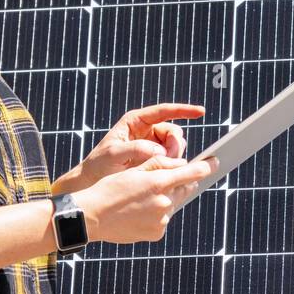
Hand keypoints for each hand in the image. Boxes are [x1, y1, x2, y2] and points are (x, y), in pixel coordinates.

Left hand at [61, 103, 204, 192]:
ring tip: (160, 169)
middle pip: (173, 132)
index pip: (164, 111)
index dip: (184, 111)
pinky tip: (166, 174)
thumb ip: (136, 149)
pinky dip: (172, 166)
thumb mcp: (113, 155)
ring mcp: (152, 145)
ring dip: (174, 158)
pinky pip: (171, 160)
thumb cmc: (98, 165)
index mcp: (135, 122)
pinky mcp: (154, 161)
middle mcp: (146, 131)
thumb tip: (159, 150)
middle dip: (175, 146)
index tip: (201, 112)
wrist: (93, 183)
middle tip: (168, 160)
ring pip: (175, 148)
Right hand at [77, 155, 218, 244]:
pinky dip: (158, 213)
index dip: (207, 165)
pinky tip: (140, 211)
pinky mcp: (156, 233)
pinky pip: (163, 219)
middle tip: (178, 176)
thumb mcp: (133, 170)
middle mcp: (164, 202)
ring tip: (145, 196)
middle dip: (184, 181)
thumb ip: (160, 164)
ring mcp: (161, 220)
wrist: (92, 217)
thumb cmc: (110, 189)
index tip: (216, 161)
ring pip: (174, 204)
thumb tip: (182, 163)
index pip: (192, 172)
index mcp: (158, 182)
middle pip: (186, 188)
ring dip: (167, 198)